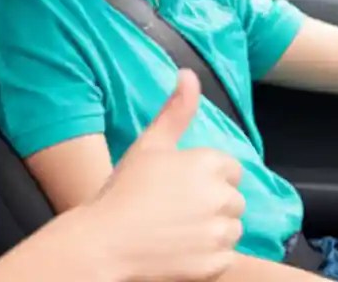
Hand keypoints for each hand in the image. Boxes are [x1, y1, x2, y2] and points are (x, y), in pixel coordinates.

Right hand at [82, 70, 245, 280]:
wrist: (105, 242)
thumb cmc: (123, 191)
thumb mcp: (149, 144)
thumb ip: (175, 111)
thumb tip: (189, 74)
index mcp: (210, 163)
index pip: (229, 170)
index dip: (205, 179)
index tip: (178, 189)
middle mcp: (222, 196)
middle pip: (233, 201)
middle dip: (211, 205)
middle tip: (174, 212)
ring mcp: (220, 232)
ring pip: (231, 230)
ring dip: (212, 232)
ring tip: (177, 232)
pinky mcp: (217, 263)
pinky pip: (224, 258)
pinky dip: (208, 258)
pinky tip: (179, 252)